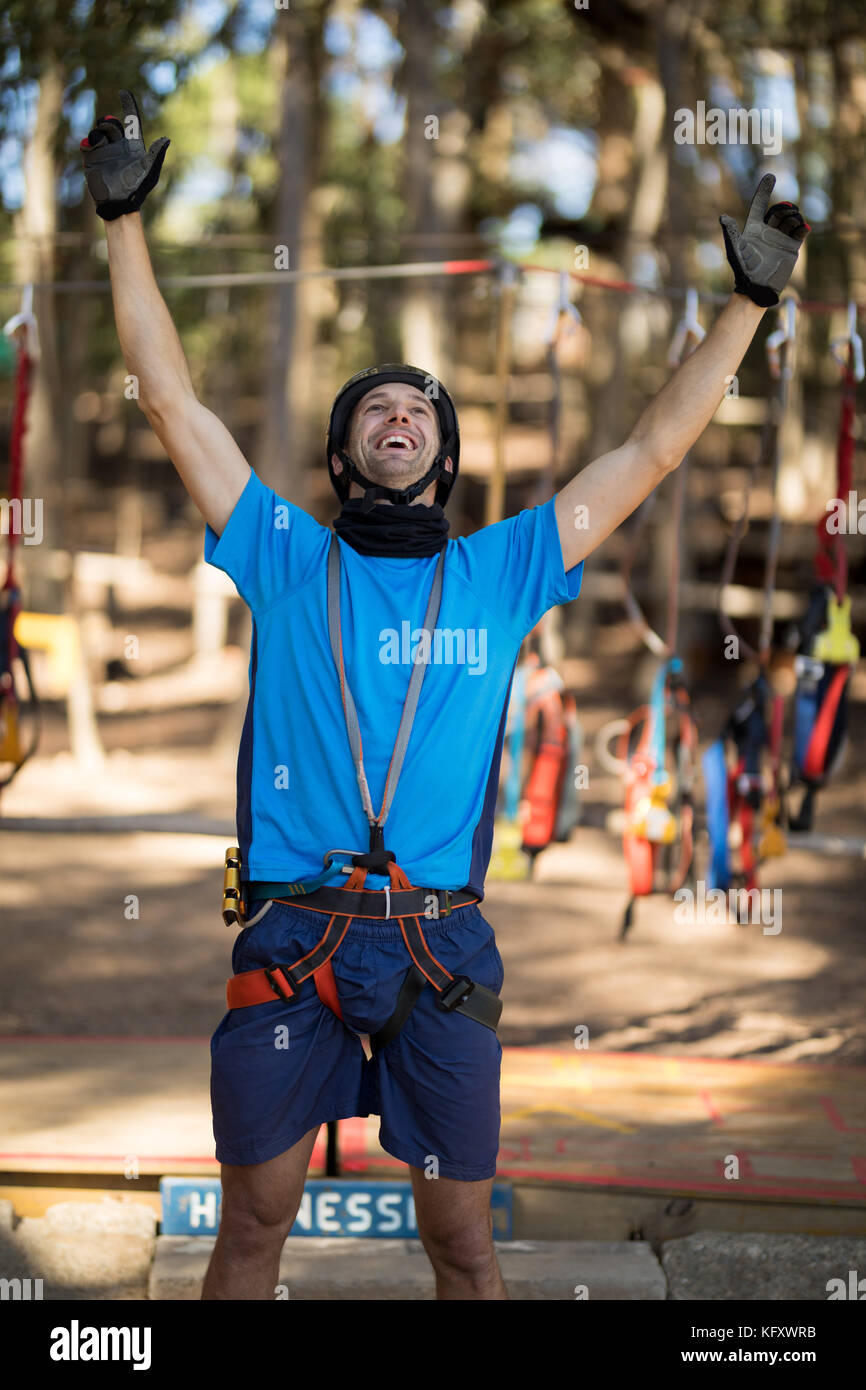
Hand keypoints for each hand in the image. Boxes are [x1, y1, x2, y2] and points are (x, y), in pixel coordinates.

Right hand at [80, 89, 168, 220]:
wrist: (118, 205)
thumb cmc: (137, 190)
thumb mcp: (148, 172)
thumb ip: (155, 155)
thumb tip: (166, 138)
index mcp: (133, 145)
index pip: (132, 120)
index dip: (128, 105)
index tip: (123, 92)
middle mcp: (118, 146)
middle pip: (111, 124)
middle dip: (107, 122)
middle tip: (107, 129)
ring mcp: (104, 151)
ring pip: (98, 132)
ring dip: (97, 133)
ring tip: (97, 144)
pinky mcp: (92, 159)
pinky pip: (86, 143)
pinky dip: (86, 142)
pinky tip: (88, 147)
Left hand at [720, 175, 809, 306]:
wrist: (757, 288)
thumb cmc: (743, 270)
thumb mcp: (735, 250)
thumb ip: (731, 233)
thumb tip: (722, 217)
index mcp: (753, 228)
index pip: (759, 205)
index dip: (763, 191)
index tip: (770, 176)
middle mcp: (767, 231)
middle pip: (778, 210)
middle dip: (784, 207)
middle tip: (787, 212)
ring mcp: (780, 238)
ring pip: (790, 219)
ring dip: (793, 217)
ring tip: (793, 225)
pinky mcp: (791, 247)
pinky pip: (800, 232)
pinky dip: (803, 227)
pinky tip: (803, 229)